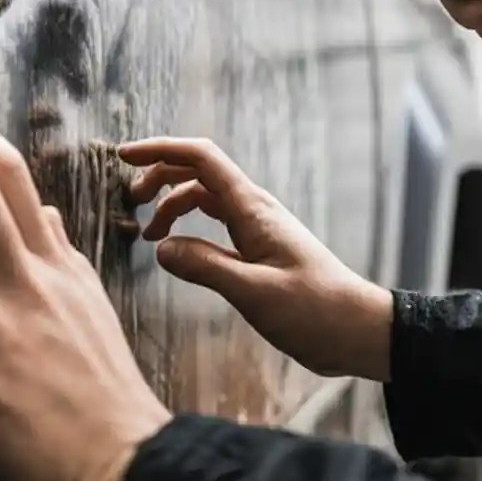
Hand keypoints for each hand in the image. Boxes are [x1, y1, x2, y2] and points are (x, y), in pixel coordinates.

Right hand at [118, 137, 392, 380]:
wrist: (357, 330)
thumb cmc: (315, 311)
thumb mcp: (254, 293)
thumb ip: (205, 267)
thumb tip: (161, 249)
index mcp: (253, 210)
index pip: (201, 159)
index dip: (161, 150)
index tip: (124, 157)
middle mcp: (254, 211)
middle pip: (198, 173)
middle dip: (160, 176)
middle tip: (130, 201)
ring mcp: (257, 228)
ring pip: (205, 199)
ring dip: (172, 206)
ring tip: (147, 236)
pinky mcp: (259, 250)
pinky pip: (215, 225)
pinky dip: (189, 229)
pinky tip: (178, 252)